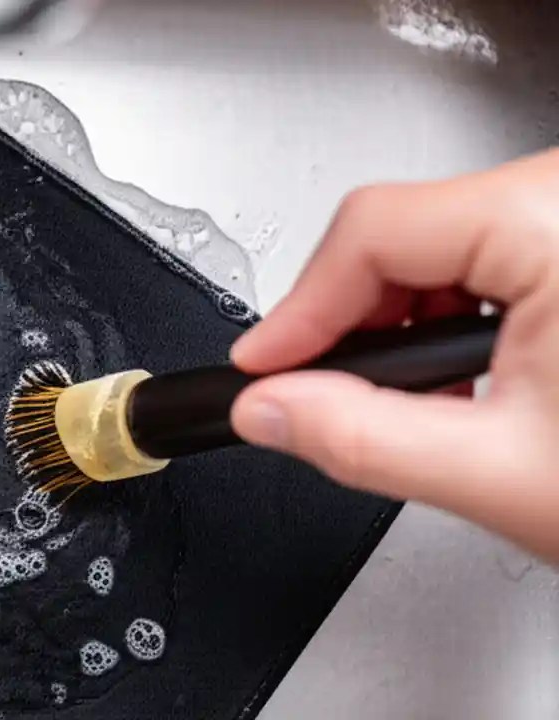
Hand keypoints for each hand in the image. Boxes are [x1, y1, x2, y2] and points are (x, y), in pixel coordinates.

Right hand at [230, 150, 558, 561]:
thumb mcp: (498, 473)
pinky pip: (491, 252)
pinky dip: (456, 316)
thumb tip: (269, 410)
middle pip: (402, 231)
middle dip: (352, 322)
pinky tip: (467, 375)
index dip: (300, 309)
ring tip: (421, 401)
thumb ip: (358, 438)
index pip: (372, 232)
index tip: (264, 367)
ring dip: (405, 324)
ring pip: (442, 241)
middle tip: (326, 394)